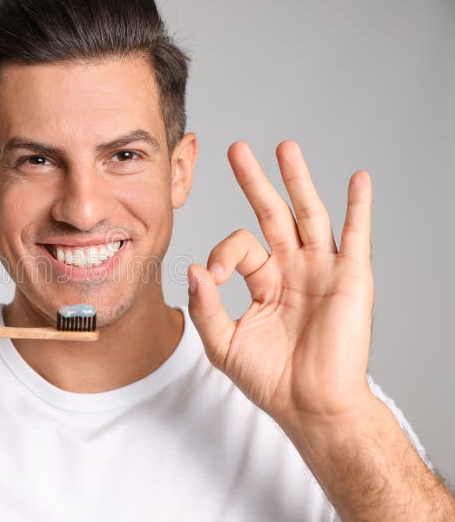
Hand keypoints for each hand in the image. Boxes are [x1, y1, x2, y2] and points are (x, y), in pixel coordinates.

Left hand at [187, 141, 375, 428]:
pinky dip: (359, 206)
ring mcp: (322, 270)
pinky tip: (358, 179)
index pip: (240, 246)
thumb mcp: (223, 342)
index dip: (223, 253)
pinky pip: (356, 235)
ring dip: (298, 180)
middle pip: (272, 214)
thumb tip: (194, 267)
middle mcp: (293, 269)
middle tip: (238, 149)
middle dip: (255, 181)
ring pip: (309, 214)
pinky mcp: (350, 277)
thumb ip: (205, 305)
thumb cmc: (269, 378)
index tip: (214, 274)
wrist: (310, 405)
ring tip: (285, 148)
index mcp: (264, 281)